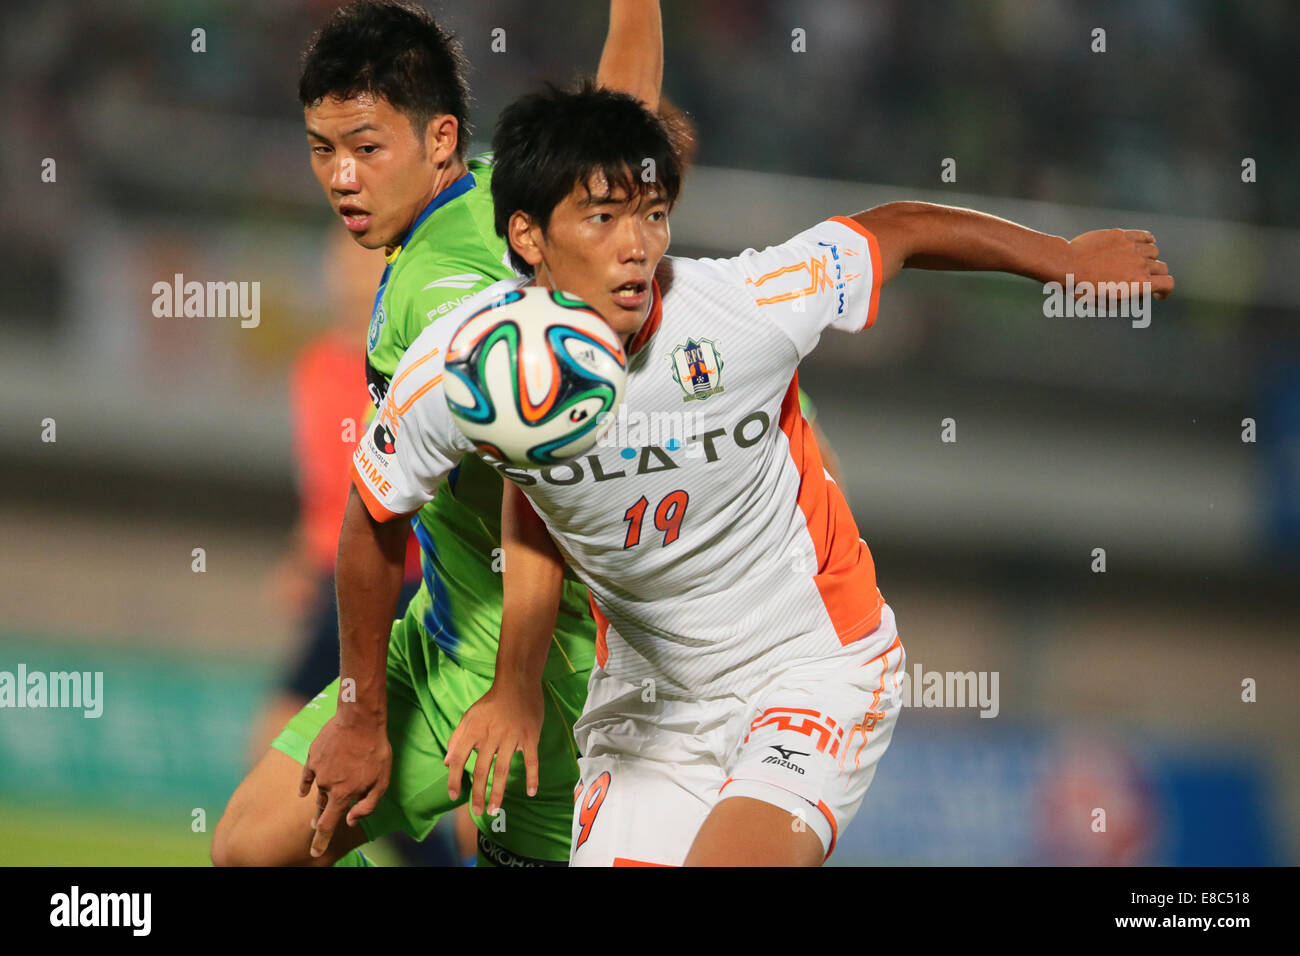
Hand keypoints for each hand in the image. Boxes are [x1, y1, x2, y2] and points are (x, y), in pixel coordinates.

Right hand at [298, 713, 390, 857]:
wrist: (359, 719)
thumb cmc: (375, 750)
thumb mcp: (381, 781)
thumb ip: (367, 805)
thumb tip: (350, 821)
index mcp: (342, 794)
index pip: (327, 825)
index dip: (320, 842)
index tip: (314, 853)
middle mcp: (326, 785)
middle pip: (321, 808)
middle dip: (319, 820)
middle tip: (315, 827)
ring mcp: (318, 770)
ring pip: (318, 790)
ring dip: (321, 798)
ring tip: (322, 803)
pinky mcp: (313, 756)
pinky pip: (307, 775)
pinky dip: (305, 784)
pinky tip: (302, 792)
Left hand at [444, 681, 543, 815]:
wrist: (517, 682)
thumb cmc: (491, 701)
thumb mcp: (469, 717)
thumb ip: (457, 739)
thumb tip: (447, 763)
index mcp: (474, 730)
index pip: (460, 758)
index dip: (455, 778)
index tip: (454, 795)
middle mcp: (491, 735)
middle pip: (483, 769)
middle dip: (479, 793)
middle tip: (478, 812)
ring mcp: (512, 736)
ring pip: (504, 768)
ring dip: (499, 791)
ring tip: (495, 808)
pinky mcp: (530, 736)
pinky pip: (531, 760)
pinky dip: (532, 776)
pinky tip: (532, 792)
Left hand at [1064, 228, 1173, 299]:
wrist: (1066, 266)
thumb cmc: (1083, 289)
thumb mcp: (1107, 303)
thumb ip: (1128, 297)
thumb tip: (1139, 291)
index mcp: (1139, 283)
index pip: (1168, 283)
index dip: (1165, 291)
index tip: (1158, 294)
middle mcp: (1140, 264)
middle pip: (1162, 268)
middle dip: (1156, 277)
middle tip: (1145, 280)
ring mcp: (1132, 248)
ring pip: (1154, 251)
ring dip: (1150, 259)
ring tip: (1138, 263)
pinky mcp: (1122, 235)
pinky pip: (1145, 236)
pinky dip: (1147, 242)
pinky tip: (1140, 246)